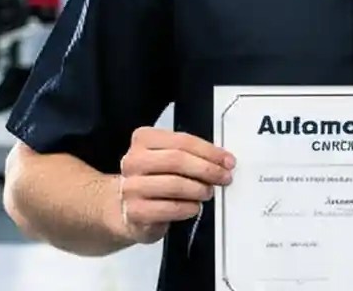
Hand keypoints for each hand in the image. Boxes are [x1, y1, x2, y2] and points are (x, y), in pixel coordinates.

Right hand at [116, 127, 234, 243]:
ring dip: (199, 189)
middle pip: (178, 160)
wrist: (126, 207)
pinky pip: (171, 208)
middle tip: (223, 177)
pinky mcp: (136, 211)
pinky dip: (189, 208)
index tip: (226, 160)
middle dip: (207, 169)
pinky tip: (194, 206)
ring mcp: (132, 186)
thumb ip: (190, 154)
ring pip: (175, 184)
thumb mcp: (167, 158)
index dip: (209, 151)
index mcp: (143, 139)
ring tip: (207, 192)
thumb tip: (222, 160)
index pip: (182, 141)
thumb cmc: (153, 179)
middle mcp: (134, 161)